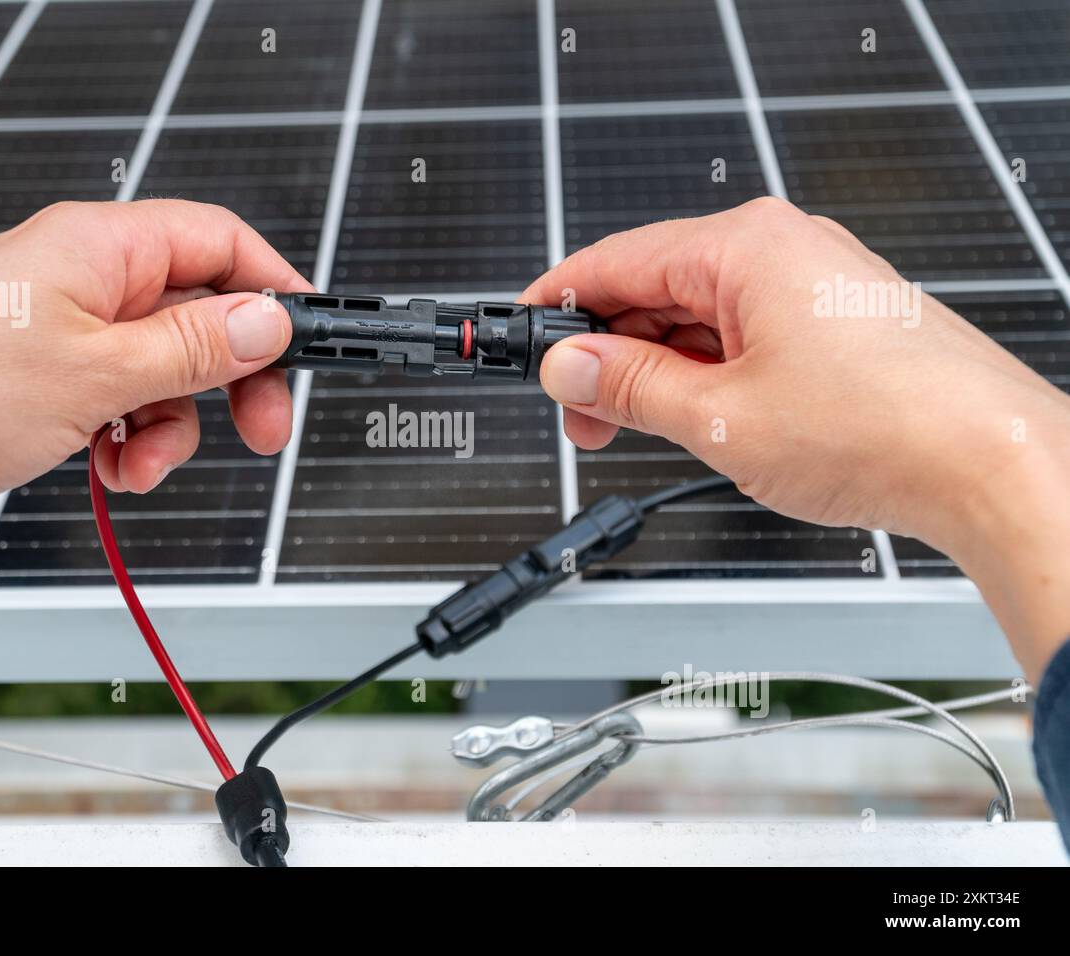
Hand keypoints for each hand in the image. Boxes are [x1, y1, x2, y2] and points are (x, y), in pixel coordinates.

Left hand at [0, 200, 310, 593]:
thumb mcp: (97, 372)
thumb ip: (194, 347)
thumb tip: (268, 321)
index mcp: (101, 247)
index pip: (220, 241)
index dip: (272, 290)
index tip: (307, 345)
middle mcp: (85, 279)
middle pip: (200, 313)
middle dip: (231, 378)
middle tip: (260, 430)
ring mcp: (63, 330)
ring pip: (164, 370)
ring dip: (171, 427)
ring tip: (138, 464)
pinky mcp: (43, 378)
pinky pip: (121, 400)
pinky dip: (129, 438)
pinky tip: (106, 464)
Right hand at [522, 197, 1069, 677]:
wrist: (993, 464)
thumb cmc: (886, 429)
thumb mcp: (721, 417)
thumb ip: (629, 387)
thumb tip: (570, 366)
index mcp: (746, 247)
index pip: (615, 260)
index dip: (558, 305)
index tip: (523, 342)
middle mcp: (783, 248)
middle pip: (656, 289)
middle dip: (608, 356)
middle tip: (581, 416)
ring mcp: (814, 282)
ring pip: (699, 317)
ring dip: (658, 373)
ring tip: (639, 431)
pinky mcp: (835, 319)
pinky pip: (744, 333)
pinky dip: (708, 374)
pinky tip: (698, 419)